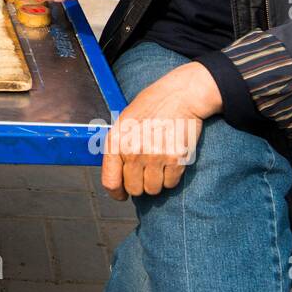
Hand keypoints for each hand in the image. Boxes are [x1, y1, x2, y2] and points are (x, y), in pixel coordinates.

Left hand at [100, 61, 221, 199]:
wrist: (180, 95)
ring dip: (156, 182)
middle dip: (139, 184)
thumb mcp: (124, 122)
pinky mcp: (175, 160)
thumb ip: (118, 147)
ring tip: (159, 164)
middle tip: (145, 172)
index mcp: (116, 142)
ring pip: (153, 190)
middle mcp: (133, 152)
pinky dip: (171, 177)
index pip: (110, 182)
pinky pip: (171, 183)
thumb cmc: (151, 106)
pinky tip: (171, 161)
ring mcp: (155, 157)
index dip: (116, 193)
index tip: (121, 195)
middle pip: (134, 190)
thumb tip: (116, 175)